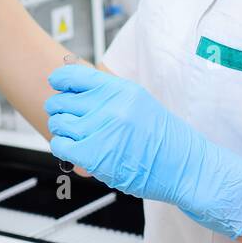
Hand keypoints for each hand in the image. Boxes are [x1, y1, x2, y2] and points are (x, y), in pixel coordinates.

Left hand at [43, 64, 241, 238]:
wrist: (184, 167)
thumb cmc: (163, 139)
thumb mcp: (138, 102)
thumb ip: (108, 94)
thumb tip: (75, 87)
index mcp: (120, 89)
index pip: (74, 75)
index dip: (60, 81)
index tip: (57, 86)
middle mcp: (110, 106)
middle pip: (61, 100)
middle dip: (59, 110)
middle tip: (68, 118)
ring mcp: (102, 130)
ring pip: (58, 123)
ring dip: (61, 130)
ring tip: (74, 136)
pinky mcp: (95, 155)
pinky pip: (61, 146)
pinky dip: (63, 148)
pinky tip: (74, 150)